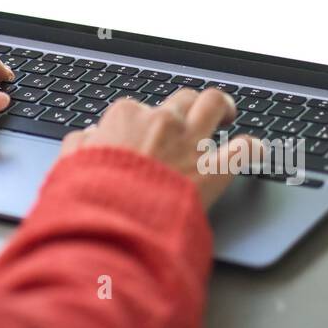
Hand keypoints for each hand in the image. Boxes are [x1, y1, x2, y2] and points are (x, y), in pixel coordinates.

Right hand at [59, 87, 264, 208]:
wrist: (111, 227)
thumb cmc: (89, 199)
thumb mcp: (71, 165)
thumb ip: (82, 146)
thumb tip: (90, 138)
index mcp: (125, 117)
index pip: (138, 108)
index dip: (142, 122)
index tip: (142, 137)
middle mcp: (161, 122)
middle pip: (180, 100)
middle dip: (184, 109)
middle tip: (187, 123)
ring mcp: (190, 143)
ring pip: (214, 104)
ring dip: (222, 107)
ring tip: (225, 116)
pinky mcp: (213, 171)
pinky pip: (244, 150)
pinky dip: (253, 148)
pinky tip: (255, 151)